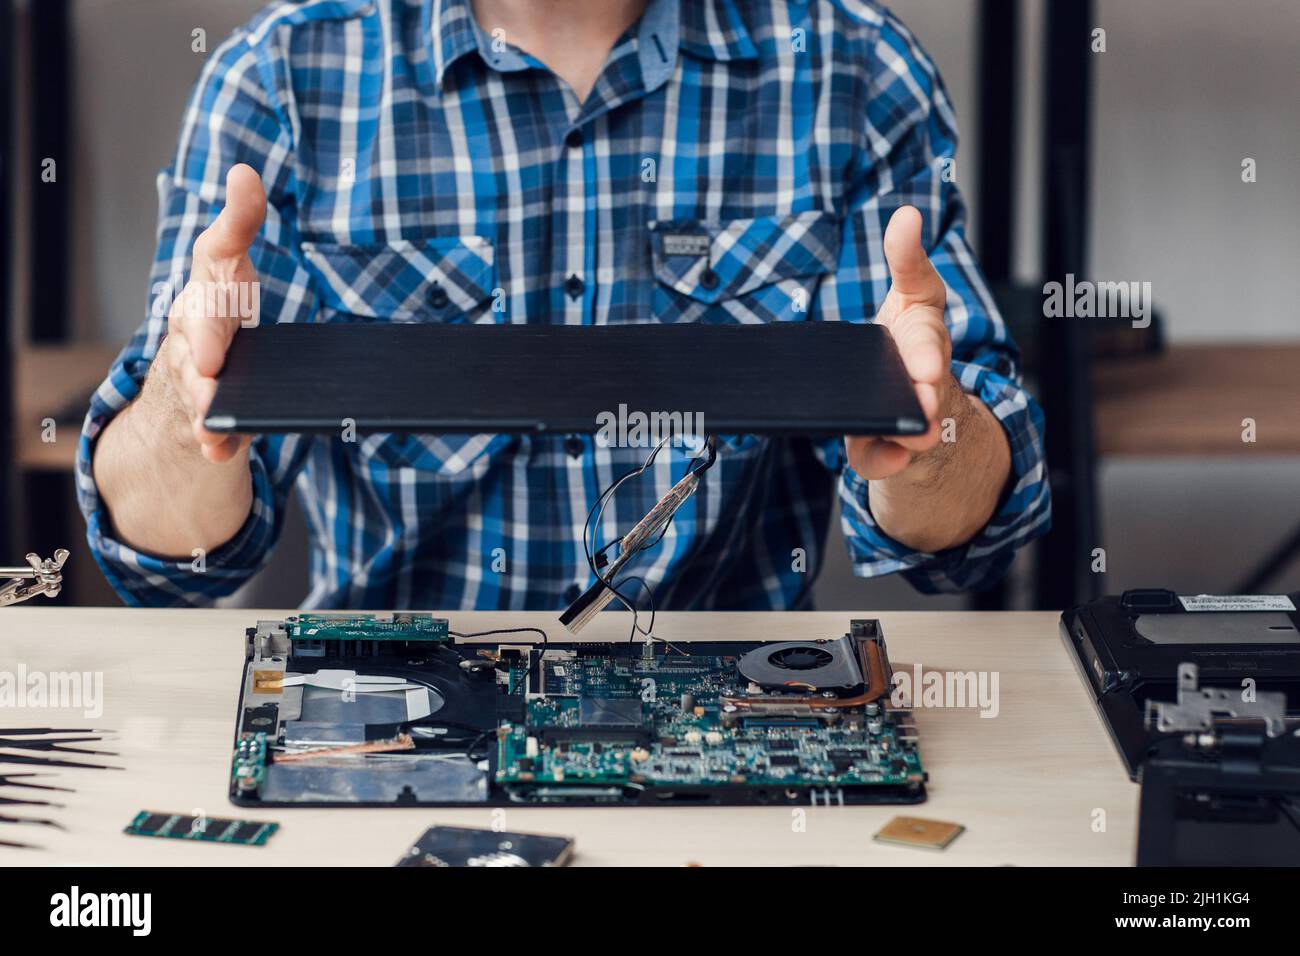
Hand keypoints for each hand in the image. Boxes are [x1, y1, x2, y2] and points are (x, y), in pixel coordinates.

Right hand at [159, 163, 266, 461]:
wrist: (198, 363)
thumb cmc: (220, 302)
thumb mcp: (230, 262)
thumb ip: (239, 220)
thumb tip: (244, 172)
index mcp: (205, 293)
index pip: (209, 283)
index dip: (209, 306)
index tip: (211, 331)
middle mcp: (189, 335)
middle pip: (195, 345)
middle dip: (200, 358)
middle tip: (209, 369)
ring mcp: (193, 376)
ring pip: (195, 391)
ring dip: (204, 407)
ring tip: (212, 423)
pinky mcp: (205, 411)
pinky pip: (207, 429)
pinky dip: (214, 442)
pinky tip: (221, 451)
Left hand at [845, 205, 959, 481]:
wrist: (906, 396)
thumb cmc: (905, 339)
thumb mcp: (910, 295)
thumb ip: (907, 258)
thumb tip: (909, 215)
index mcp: (925, 336)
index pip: (928, 336)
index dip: (926, 354)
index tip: (926, 364)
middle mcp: (926, 378)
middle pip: (929, 388)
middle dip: (928, 393)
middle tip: (924, 394)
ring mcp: (913, 416)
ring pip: (917, 430)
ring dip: (913, 434)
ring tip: (909, 439)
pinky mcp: (893, 448)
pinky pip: (885, 459)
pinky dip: (882, 462)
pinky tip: (877, 460)